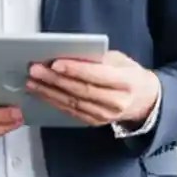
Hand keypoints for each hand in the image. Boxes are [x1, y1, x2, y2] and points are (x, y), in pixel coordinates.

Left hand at [26, 51, 160, 127]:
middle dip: (54, 80)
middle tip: (35, 70)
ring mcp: (104, 115)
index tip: (55, 63)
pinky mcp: (94, 122)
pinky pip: (70, 112)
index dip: (74, 70)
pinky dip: (53, 101)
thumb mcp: (121, 60)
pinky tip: (41, 93)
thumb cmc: (130, 75)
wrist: (144, 101)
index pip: (96, 76)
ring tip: (32, 81)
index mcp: (126, 82)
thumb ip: (99, 58)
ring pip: (72, 103)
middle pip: (80, 91)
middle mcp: (115, 102)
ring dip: (49, 92)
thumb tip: (70, 54)